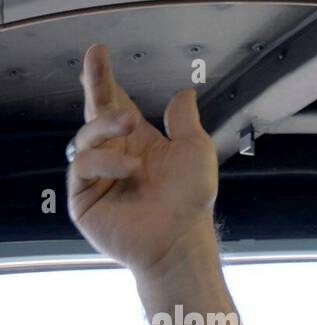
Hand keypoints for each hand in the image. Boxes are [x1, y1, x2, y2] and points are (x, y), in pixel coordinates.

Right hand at [66, 43, 217, 275]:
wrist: (182, 240)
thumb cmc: (191, 201)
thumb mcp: (195, 152)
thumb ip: (185, 121)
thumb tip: (184, 93)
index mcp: (137, 144)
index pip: (114, 105)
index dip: (104, 80)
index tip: (98, 53)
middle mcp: (114, 156)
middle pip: (93, 114)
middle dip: (93, 87)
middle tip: (97, 66)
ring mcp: (97, 177)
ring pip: (86, 137)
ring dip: (106, 127)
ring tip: (131, 126)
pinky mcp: (83, 197)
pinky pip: (83, 167)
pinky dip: (105, 162)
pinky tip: (129, 167)